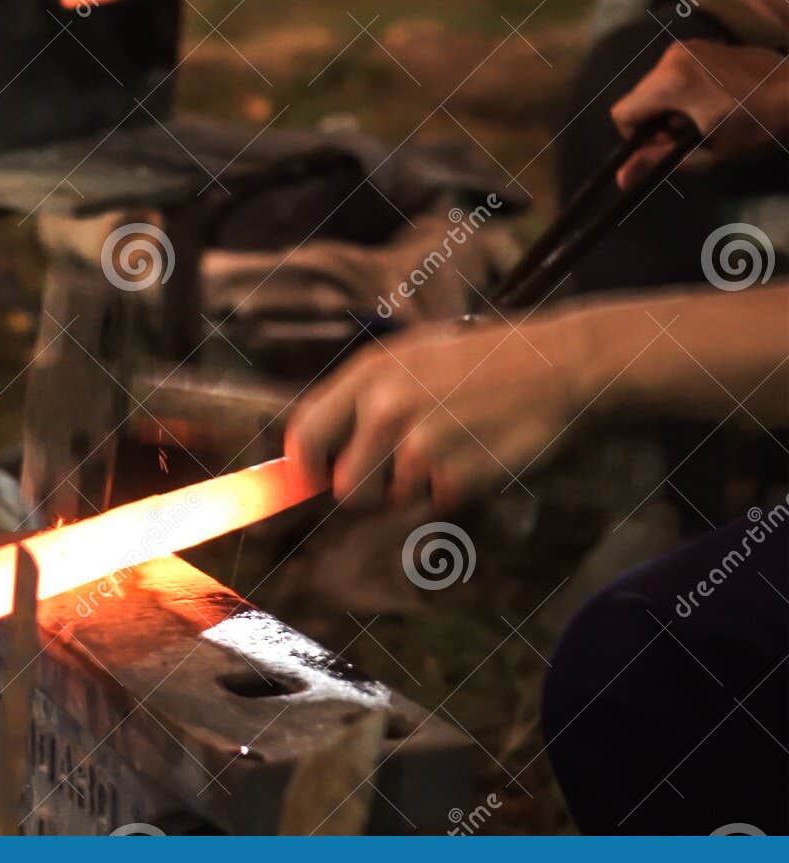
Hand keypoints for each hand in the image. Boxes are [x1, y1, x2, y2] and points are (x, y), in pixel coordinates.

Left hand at [284, 318, 593, 512]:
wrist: (557, 365)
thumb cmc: (482, 362)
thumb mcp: (411, 357)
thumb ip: (361, 398)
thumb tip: (311, 449)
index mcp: (368, 375)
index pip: (305, 435)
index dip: (304, 468)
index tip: (315, 480)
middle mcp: (385, 408)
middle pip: (345, 487)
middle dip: (368, 492)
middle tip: (402, 470)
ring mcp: (419, 444)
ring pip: (389, 502)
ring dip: (413, 492)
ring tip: (448, 451)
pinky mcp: (454, 474)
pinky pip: (434, 505)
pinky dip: (452, 493)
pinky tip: (476, 456)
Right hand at [611, 41, 788, 187]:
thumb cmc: (758, 127)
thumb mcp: (707, 153)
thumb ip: (658, 162)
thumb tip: (619, 180)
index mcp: (670, 82)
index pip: (622, 112)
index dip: (636, 137)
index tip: (667, 145)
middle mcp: (673, 58)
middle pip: (639, 98)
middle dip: (655, 121)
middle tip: (690, 134)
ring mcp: (690, 47)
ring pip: (656, 86)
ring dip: (670, 107)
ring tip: (706, 117)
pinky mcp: (704, 45)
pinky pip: (675, 73)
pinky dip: (684, 91)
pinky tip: (715, 101)